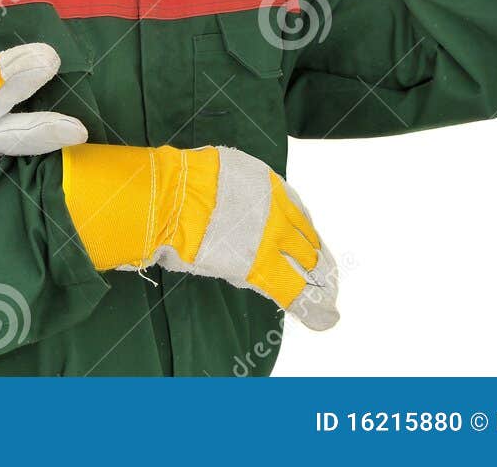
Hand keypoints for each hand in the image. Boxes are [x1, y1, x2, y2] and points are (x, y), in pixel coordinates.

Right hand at [62, 142, 339, 329]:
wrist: (170, 197)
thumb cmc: (178, 185)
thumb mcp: (215, 177)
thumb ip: (230, 195)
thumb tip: (221, 211)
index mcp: (267, 184)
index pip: (298, 214)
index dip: (304, 234)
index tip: (309, 247)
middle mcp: (278, 208)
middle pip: (309, 239)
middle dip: (320, 261)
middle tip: (326, 279)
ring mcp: (272, 238)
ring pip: (310, 265)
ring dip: (321, 285)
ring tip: (326, 300)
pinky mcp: (261, 267)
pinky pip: (295, 291)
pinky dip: (312, 308)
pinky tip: (323, 319)